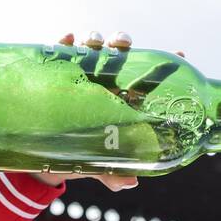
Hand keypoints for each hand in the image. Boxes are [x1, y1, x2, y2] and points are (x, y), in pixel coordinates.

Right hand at [31, 31, 186, 192]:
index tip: (178, 54)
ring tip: (94, 43)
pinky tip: (67, 39)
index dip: (163, 64)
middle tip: (121, 45)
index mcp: (118, 100)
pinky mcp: (54, 75)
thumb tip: (130, 182)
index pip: (143, 78)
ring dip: (94, 39)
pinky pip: (58, 52)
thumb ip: (112, 174)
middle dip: (120, 42)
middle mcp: (101, 83)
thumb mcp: (96, 166)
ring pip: (89, 47)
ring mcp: (78, 76)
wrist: (42, 162)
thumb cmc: (77, 159)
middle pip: (116, 54)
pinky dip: (64, 42)